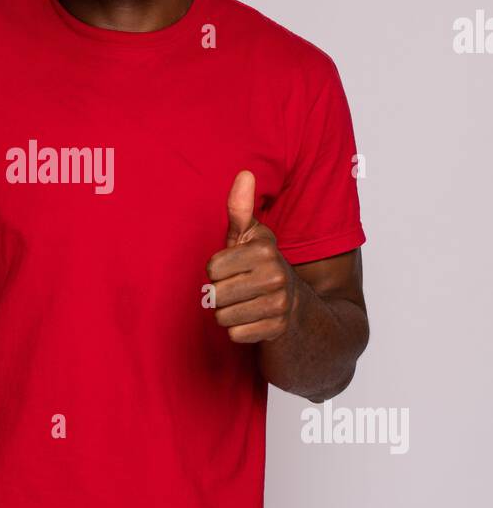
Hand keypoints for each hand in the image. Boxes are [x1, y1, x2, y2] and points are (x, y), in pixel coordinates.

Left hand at [205, 169, 296, 343]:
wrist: (297, 307)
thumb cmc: (262, 267)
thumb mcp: (251, 237)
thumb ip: (240, 209)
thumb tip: (244, 173)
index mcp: (265, 250)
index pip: (212, 268)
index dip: (216, 271)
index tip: (233, 268)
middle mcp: (276, 275)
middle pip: (216, 294)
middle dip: (221, 294)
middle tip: (238, 289)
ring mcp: (279, 304)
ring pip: (223, 316)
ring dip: (228, 313)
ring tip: (245, 304)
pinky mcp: (277, 330)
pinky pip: (235, 334)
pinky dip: (239, 331)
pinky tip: (253, 320)